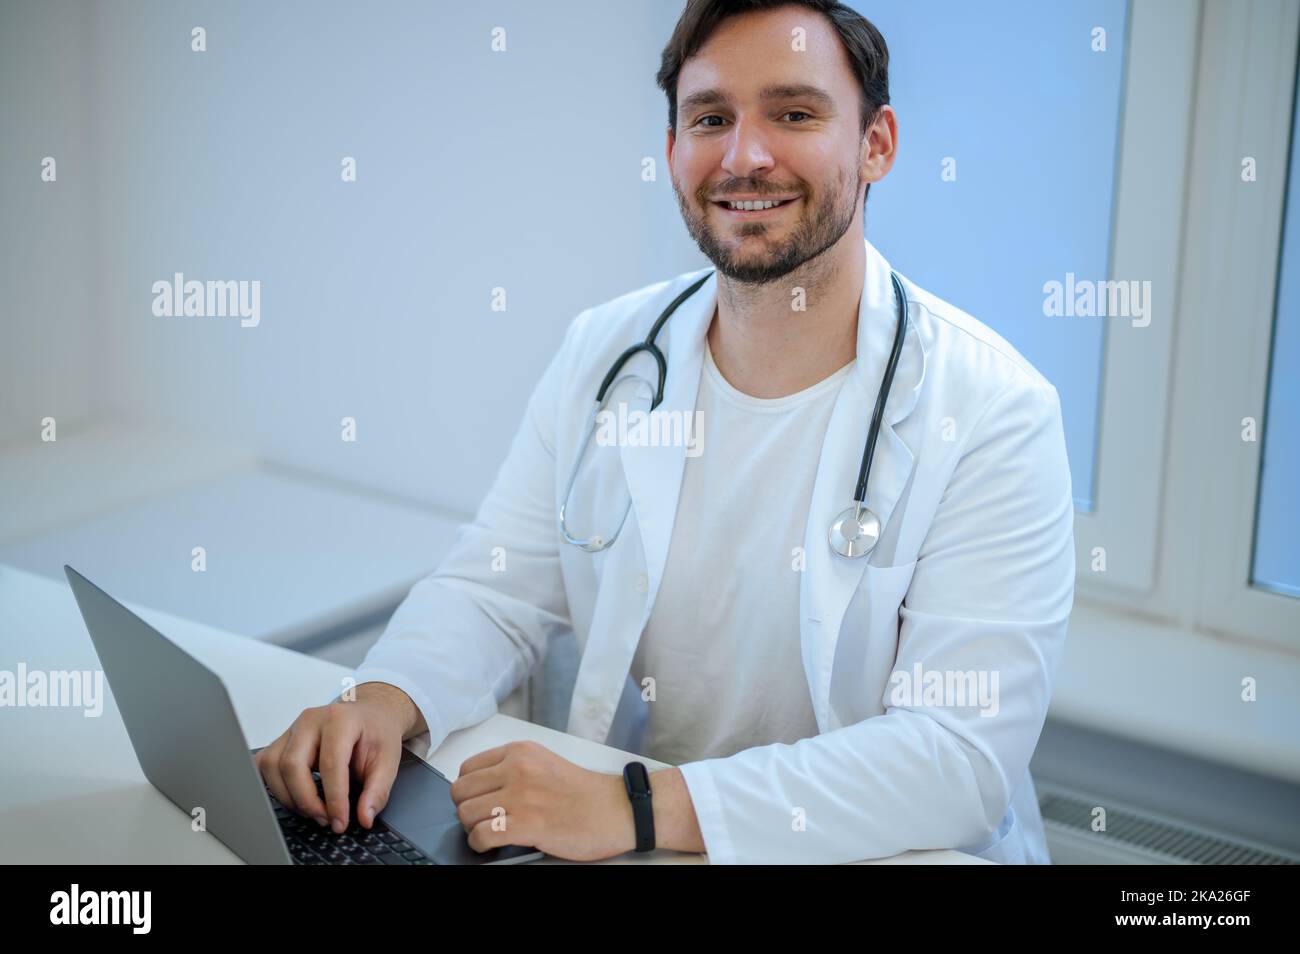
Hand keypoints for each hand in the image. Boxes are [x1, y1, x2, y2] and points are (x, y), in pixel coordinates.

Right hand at [255, 682, 420, 832]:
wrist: (369, 714)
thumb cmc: (376, 732)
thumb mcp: (389, 759)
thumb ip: (378, 790)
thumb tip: (364, 817)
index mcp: (340, 719)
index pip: (330, 764)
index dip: (333, 799)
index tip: (340, 822)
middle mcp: (311, 720)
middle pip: (292, 765)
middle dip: (306, 801)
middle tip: (326, 819)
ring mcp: (293, 728)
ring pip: (272, 766)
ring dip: (289, 797)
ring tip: (314, 811)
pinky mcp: (282, 740)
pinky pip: (265, 765)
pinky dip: (275, 786)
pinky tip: (296, 797)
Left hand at [450, 740, 633, 861]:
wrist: (615, 809)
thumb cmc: (585, 792)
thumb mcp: (544, 763)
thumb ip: (514, 768)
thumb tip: (483, 787)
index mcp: (520, 752)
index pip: (468, 768)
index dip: (469, 789)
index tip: (477, 800)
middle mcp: (517, 769)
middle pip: (460, 791)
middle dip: (466, 809)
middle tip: (480, 819)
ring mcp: (521, 796)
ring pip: (466, 814)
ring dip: (473, 828)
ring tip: (488, 832)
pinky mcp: (526, 825)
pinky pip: (481, 836)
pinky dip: (480, 844)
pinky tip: (491, 845)